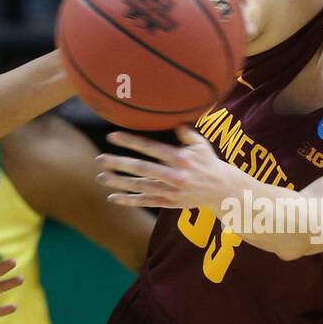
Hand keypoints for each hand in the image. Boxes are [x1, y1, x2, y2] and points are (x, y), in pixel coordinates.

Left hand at [96, 128, 233, 208]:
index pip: (152, 148)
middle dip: (119, 164)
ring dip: (119, 183)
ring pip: (141, 187)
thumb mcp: (201, 145)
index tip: (112, 136)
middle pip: (142, 169)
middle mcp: (175, 176)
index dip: (131, 142)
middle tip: (100, 159)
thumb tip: (172, 119)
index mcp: (181, 159)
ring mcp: (171, 192)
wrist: (222, 191)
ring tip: (101, 177)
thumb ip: (185, 134)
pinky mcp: (170, 203)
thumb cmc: (208, 163)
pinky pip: (146, 202)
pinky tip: (112, 197)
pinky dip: (129, 201)